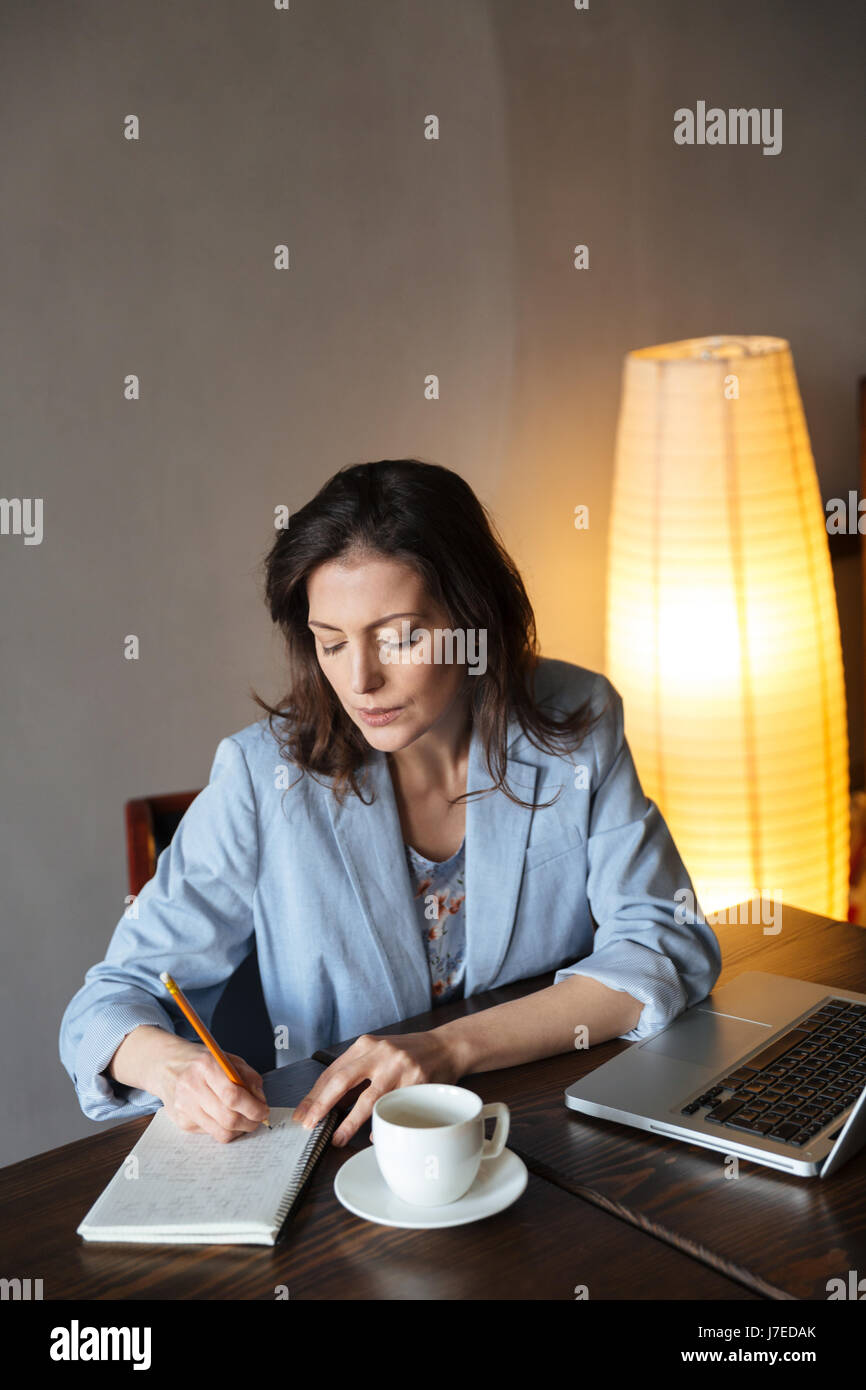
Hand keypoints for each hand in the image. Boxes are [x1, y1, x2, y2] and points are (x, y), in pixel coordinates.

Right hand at [149, 1041, 270, 1142]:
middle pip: (228, 1117)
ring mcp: (184, 1107)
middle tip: (258, 1120)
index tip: (263, 1111)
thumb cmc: (200, 1062)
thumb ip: (248, 1076)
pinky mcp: (181, 1121)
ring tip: (244, 1121)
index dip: (253, 1108)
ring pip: (220, 1131)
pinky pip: (210, 1133)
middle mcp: (191, 1087)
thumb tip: (260, 1101)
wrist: (165, 1065)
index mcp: (206, 1066)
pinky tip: (223, 1117)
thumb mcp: (227, 1058)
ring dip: (239, 1130)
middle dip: (249, 1123)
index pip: (232, 1095)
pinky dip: (223, 1128)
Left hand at [292, 1029, 463, 1146]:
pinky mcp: (417, 1083)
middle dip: (322, 1105)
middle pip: (343, 1080)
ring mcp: (400, 1068)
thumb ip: (355, 1073)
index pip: (332, 1071)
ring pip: (368, 1100)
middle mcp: (381, 1053)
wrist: (446, 1047)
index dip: (314, 1094)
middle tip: (309, 1124)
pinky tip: (372, 1137)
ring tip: (337, 1138)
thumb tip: (327, 1104)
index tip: (302, 1113)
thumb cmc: (408, 1053)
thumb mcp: (379, 1053)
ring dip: (349, 1123)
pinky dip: (381, 1126)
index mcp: (366, 1045)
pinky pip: (394, 1110)